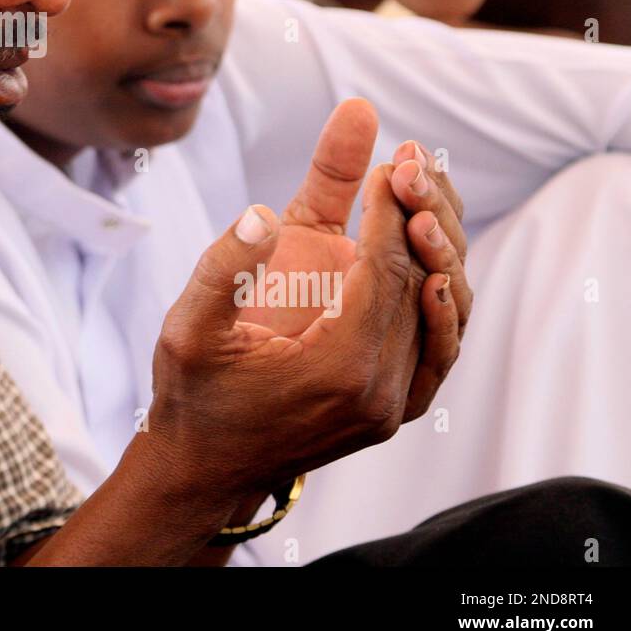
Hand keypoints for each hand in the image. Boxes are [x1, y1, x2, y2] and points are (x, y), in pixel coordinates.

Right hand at [139, 122, 465, 525]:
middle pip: (423, 285)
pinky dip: (443, 298)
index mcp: (336, 370)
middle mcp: (378, 393)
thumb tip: (261, 214)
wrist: (205, 470)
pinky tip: (435, 257)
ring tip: (428, 191)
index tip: (389, 162)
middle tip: (414, 160)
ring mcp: (391, 407)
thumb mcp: (188, 328)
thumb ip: (223, 270)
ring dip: (439, 248)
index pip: (385, 272)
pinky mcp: (392, 409)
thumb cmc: (193, 396)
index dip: (390, 211)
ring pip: (442, 313)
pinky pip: (437, 346)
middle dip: (420, 215)